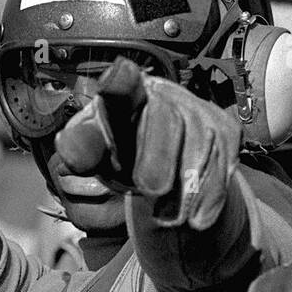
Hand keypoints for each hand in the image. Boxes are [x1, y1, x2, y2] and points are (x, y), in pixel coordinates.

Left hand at [55, 60, 239, 229]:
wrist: (162, 158)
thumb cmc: (123, 150)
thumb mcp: (96, 152)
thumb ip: (82, 149)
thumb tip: (67, 146)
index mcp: (125, 99)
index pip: (122, 88)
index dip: (122, 82)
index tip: (119, 74)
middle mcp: (165, 96)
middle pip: (166, 119)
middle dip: (159, 155)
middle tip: (151, 189)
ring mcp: (198, 112)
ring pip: (201, 146)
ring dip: (185, 188)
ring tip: (167, 216)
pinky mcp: (224, 130)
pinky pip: (223, 163)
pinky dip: (210, 197)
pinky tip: (196, 217)